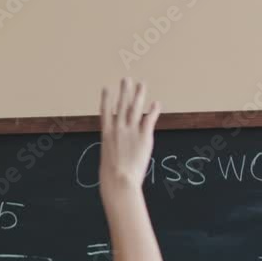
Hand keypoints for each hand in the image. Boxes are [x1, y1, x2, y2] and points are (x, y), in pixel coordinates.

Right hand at [99, 78, 160, 195]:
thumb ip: (112, 149)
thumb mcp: (106, 159)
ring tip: (141, 84)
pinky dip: (154, 111)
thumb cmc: (111, 176)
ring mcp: (131, 132)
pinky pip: (150, 120)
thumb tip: (115, 151)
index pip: (105, 111)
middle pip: (122, 105)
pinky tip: (156, 103)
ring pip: (135, 108)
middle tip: (126, 79)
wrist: (119, 181)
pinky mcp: (144, 137)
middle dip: (124, 91)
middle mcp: (118, 129)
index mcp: (106, 134)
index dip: (106, 99)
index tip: (106, 88)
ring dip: (138, 95)